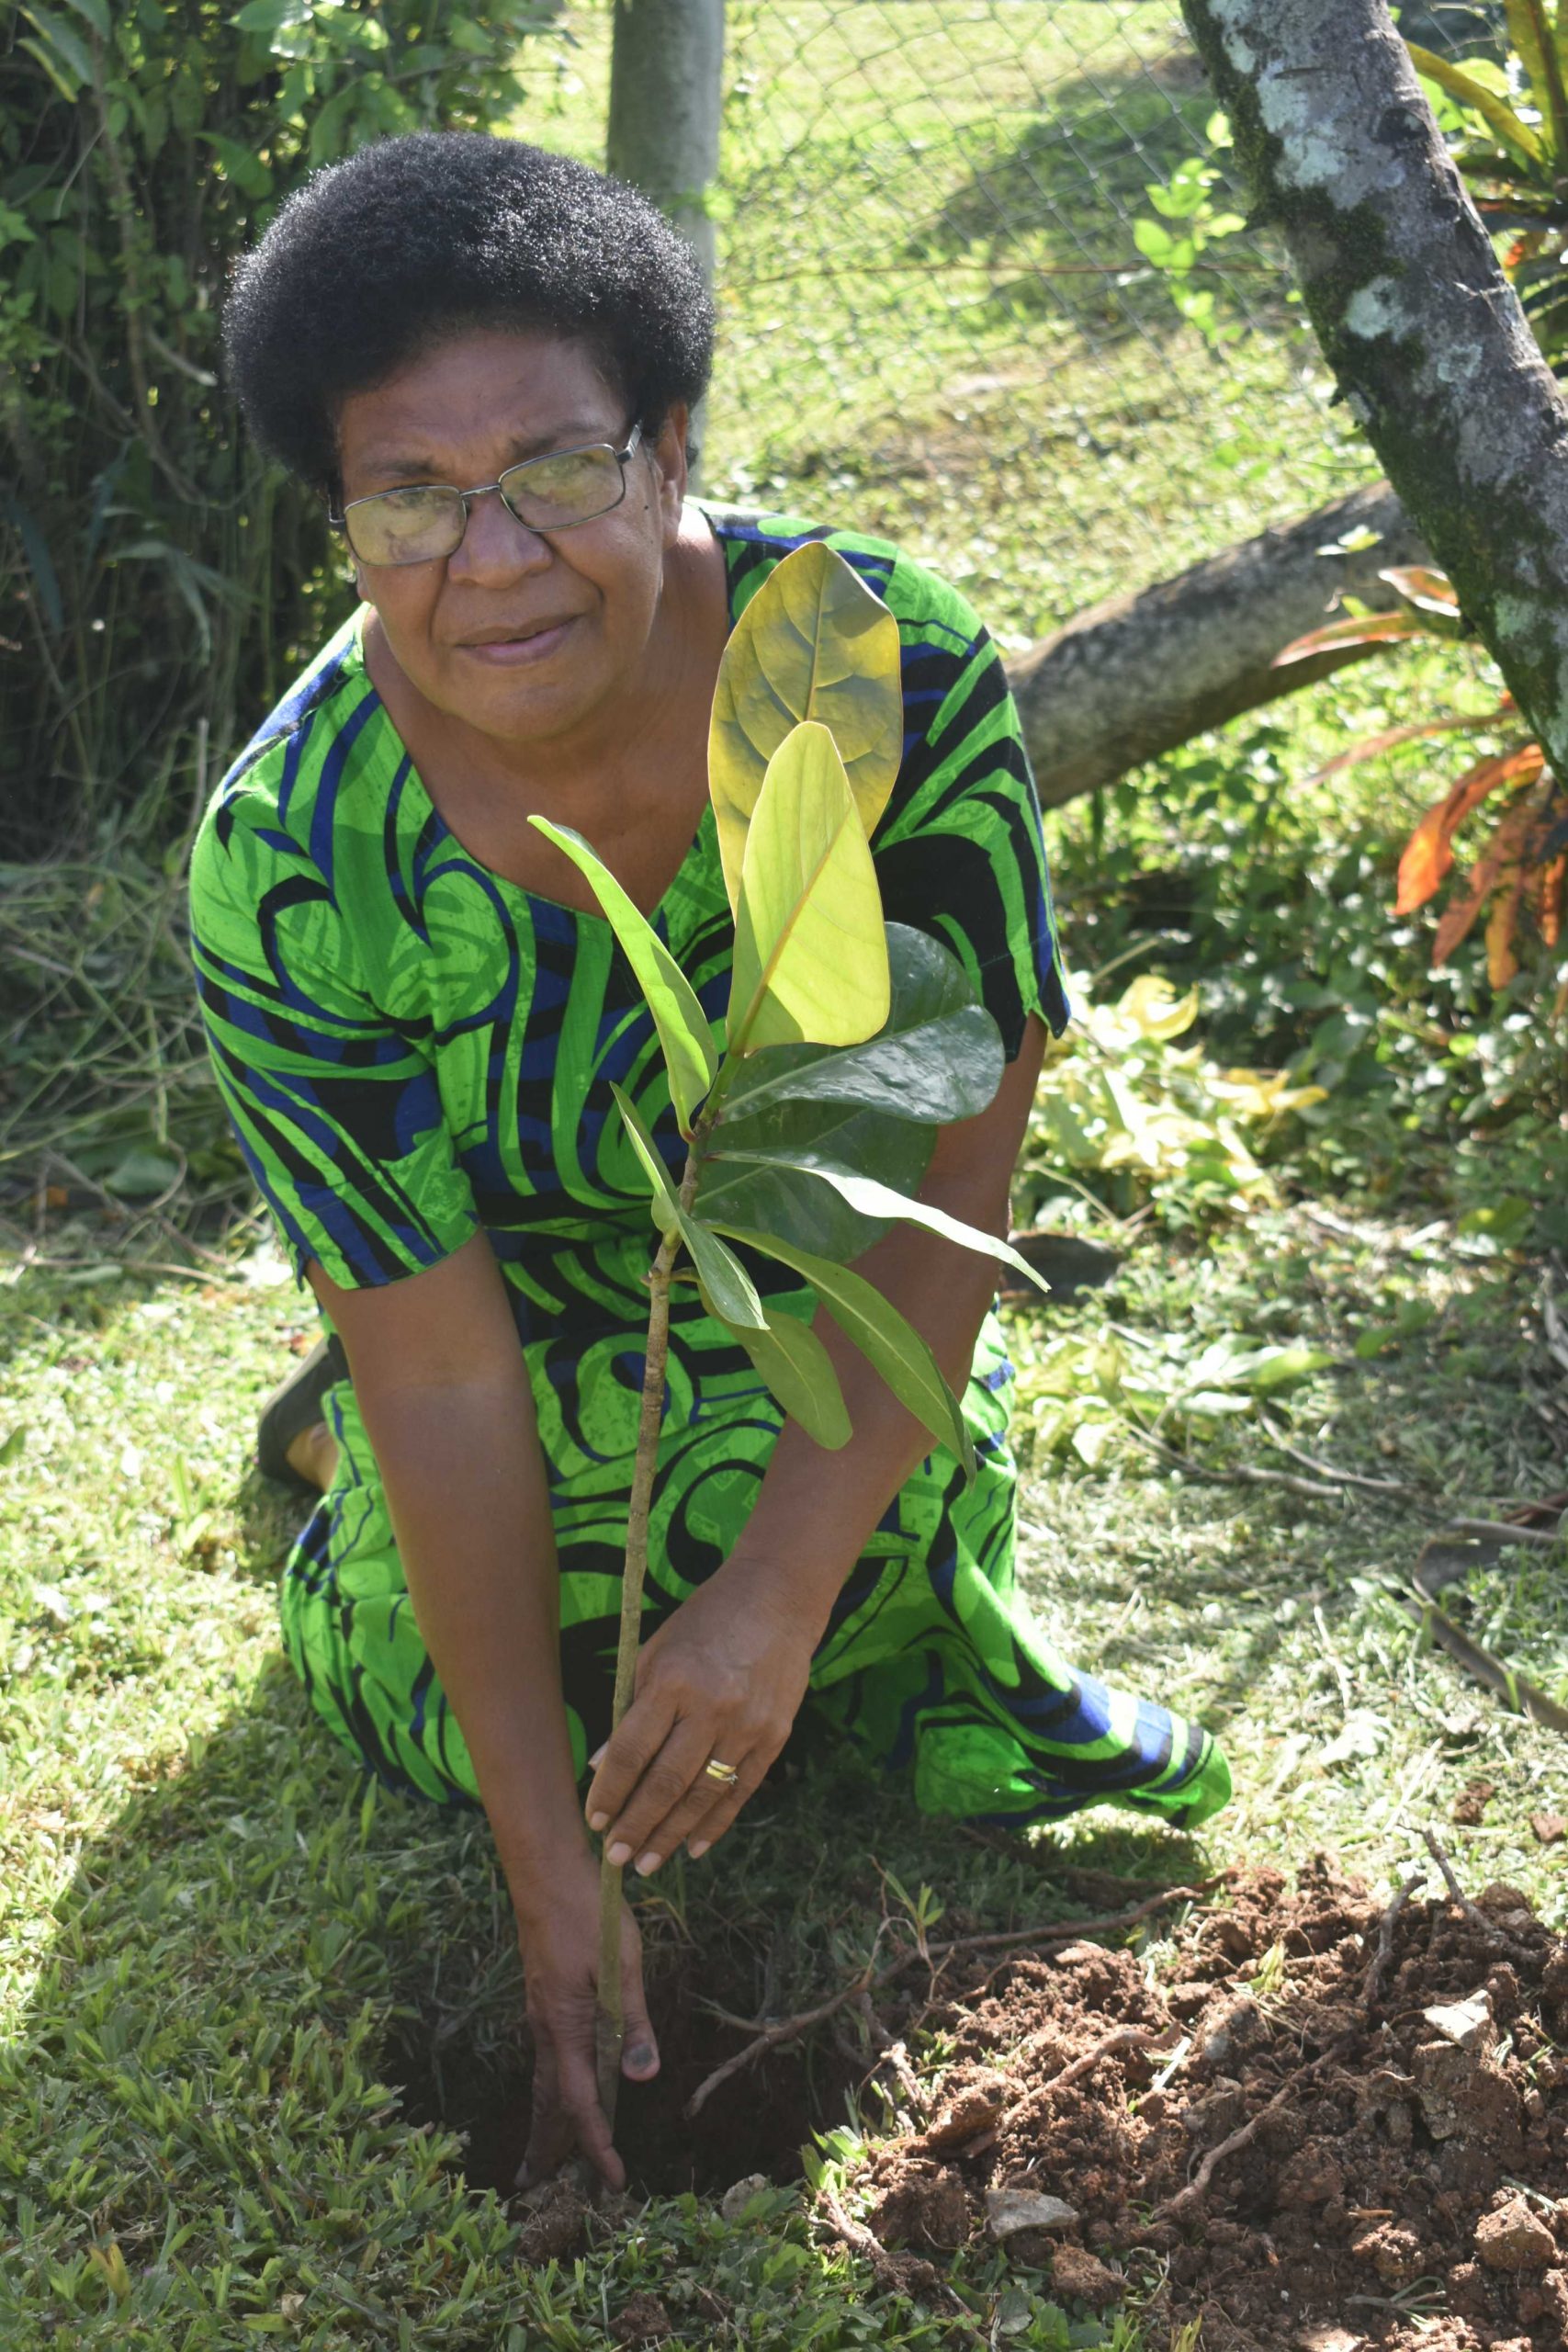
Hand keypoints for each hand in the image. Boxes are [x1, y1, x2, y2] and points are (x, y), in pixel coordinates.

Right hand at [515, 1848, 658, 2192]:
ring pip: (544, 2080)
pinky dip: (551, 2086)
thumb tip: (643, 2077)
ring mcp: (540, 2012)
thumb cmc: (589, 1913)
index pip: (580, 2104)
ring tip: (548, 2152)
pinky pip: (546, 2057)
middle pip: (548, 2102)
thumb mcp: (623, 1964)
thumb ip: (633, 2021)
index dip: (596, 2145)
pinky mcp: (543, 1997)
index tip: (614, 2180)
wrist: (546, 1872)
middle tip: (541, 2187)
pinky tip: (562, 2085)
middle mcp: (546, 2028)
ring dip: (549, 2119)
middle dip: (549, 2147)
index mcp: (565, 2027)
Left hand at [585, 1552, 818, 1877]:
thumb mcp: (655, 1653)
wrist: (778, 1598)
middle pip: (666, 1783)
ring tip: (646, 1863)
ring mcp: (748, 1725)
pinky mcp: (775, 1736)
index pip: (632, 1752)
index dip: (609, 1792)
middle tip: (615, 1858)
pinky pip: (741, 1790)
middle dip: (636, 1826)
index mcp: (672, 1681)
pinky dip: (716, 1823)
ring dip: (671, 1835)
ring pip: (703, 1795)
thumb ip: (631, 1709)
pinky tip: (693, 1848)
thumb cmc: (705, 1622)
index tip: (593, 1821)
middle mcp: (711, 1707)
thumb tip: (603, 1766)